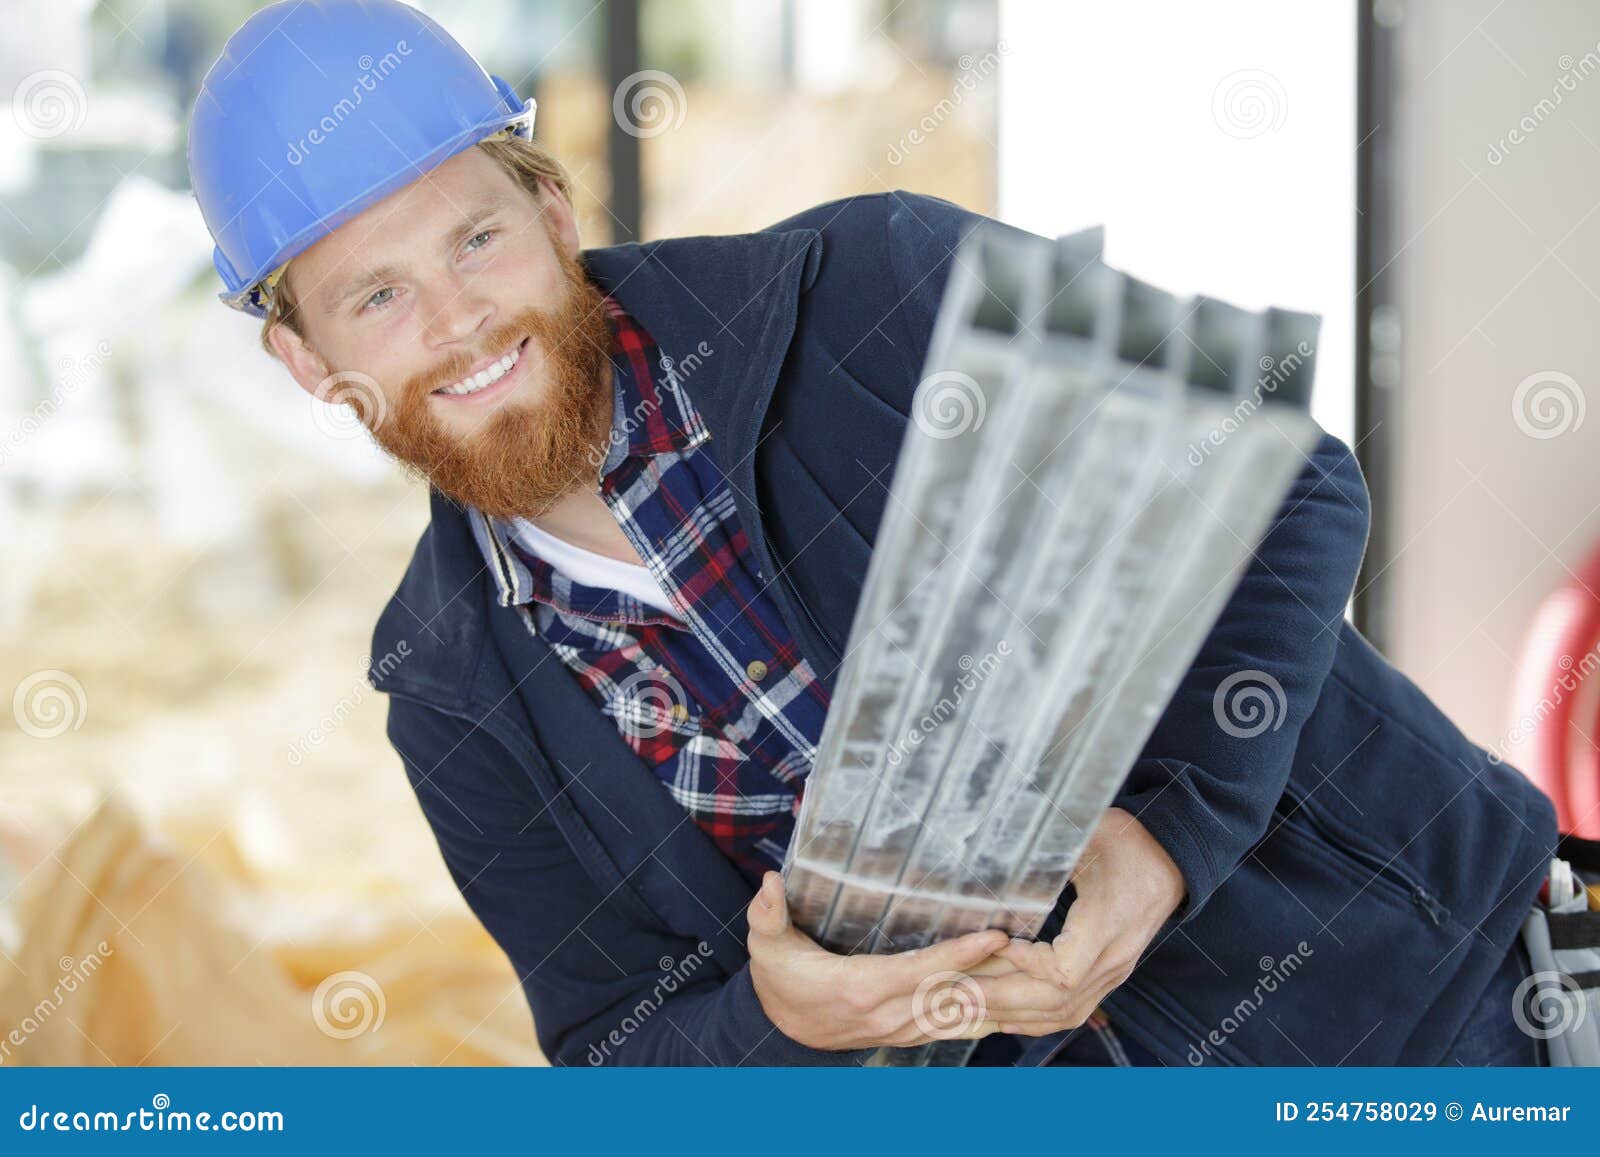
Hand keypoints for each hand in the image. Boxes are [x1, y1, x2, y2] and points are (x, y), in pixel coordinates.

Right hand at [746, 872, 1076, 1050]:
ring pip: (964, 1014)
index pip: (922, 970)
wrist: (781, 1031)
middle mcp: (890, 1013)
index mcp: (863, 987)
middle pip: (955, 994)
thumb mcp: (767, 947)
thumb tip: (770, 881)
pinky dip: (992, 1016)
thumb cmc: (780, 981)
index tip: (998, 936)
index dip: (962, 954)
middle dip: (1002, 974)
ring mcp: (904, 1028)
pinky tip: (1022, 1005)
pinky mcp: (911, 1032)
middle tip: (1044, 949)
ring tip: (1044, 970)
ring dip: (1004, 995)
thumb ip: (768, 914)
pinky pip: (960, 1028)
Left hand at [991, 807, 1185, 1032]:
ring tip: (973, 1006)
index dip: (1023, 965)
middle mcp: (1113, 956)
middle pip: (1057, 1000)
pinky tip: (1008, 1017)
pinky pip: (1074, 1009)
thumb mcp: (1088, 834)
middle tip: (959, 991)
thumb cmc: (1129, 842)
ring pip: (1065, 1012)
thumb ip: (1046, 849)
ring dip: (1017, 1013)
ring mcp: (1114, 970)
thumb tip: (996, 847)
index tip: (995, 944)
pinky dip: (1039, 1018)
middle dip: (1004, 999)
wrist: (1170, 859)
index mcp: (1107, 923)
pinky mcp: (1110, 974)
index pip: (1062, 971)